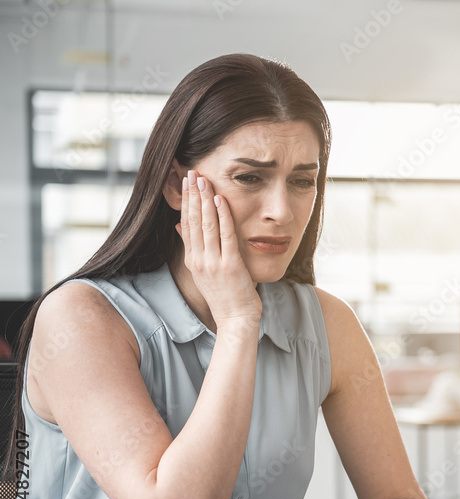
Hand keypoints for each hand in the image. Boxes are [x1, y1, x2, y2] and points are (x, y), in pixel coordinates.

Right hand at [175, 169, 260, 327]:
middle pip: (192, 220)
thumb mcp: (204, 271)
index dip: (184, 201)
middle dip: (192, 194)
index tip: (184, 182)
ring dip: (204, 200)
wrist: (235, 320)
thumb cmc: (225, 296)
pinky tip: (220, 199)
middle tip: (190, 171)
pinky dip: (223, 216)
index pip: (185, 224)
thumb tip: (179, 226)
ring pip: (206, 225)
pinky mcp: (230, 265)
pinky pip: (226, 235)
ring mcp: (213, 262)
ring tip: (203, 179)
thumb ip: (193, 248)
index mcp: (193, 260)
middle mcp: (199, 259)